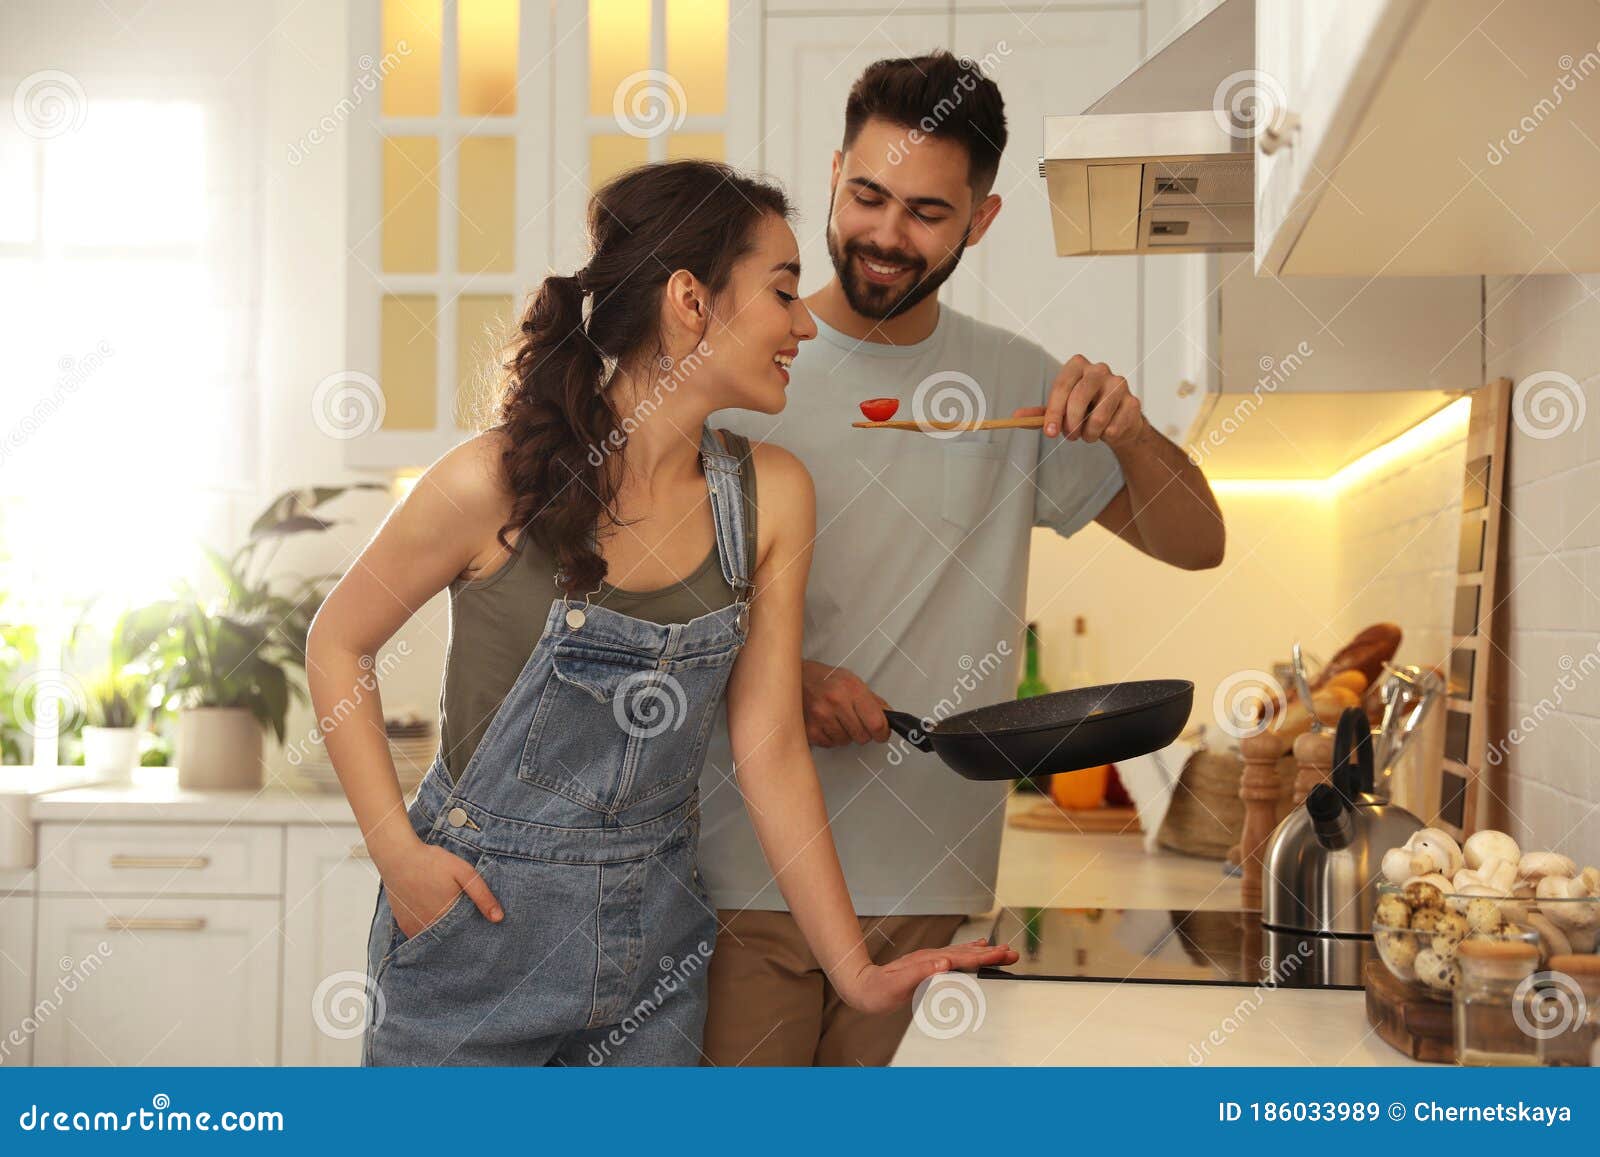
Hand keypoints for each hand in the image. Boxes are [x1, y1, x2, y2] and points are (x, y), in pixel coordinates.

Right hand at [381, 839, 501, 938]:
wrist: (398, 857)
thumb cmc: (431, 862)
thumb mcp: (463, 872)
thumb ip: (481, 895)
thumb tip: (498, 918)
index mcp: (447, 916)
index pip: (467, 936)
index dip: (475, 934)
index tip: (481, 931)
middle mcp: (429, 927)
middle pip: (451, 940)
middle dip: (461, 935)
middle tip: (464, 921)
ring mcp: (414, 928)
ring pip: (436, 940)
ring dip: (445, 934)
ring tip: (449, 918)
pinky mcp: (405, 926)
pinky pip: (421, 936)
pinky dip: (430, 931)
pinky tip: (435, 918)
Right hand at [801, 660, 890, 746]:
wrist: (794, 677)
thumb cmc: (824, 678)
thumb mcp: (852, 681)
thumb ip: (873, 700)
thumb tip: (888, 718)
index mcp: (851, 688)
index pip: (877, 723)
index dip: (882, 732)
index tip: (881, 733)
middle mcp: (835, 702)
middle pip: (863, 736)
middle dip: (862, 731)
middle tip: (854, 720)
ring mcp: (820, 716)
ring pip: (846, 741)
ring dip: (844, 734)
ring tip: (835, 718)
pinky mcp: (809, 729)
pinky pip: (830, 744)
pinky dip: (830, 737)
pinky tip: (825, 722)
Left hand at [836, 938, 1020, 1013]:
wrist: (862, 986)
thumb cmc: (879, 989)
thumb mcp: (897, 984)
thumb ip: (920, 972)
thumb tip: (944, 962)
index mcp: (929, 962)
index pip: (962, 959)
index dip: (984, 957)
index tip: (1003, 954)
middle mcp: (932, 958)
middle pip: (967, 954)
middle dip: (990, 953)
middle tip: (1013, 952)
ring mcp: (930, 960)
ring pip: (962, 954)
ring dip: (983, 952)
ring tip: (1001, 949)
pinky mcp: (928, 966)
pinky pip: (955, 958)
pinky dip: (968, 953)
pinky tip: (974, 951)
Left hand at [1018, 353, 1144, 446]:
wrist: (1117, 421)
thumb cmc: (1085, 411)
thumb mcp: (1060, 411)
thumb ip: (1040, 414)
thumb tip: (1015, 418)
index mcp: (1077, 365)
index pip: (1061, 386)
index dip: (1054, 412)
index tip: (1049, 433)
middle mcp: (1099, 369)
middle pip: (1079, 398)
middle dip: (1071, 424)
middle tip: (1070, 437)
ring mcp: (1119, 384)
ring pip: (1098, 417)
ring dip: (1089, 435)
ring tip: (1088, 435)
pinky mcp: (1133, 402)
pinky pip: (1114, 428)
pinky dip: (1106, 437)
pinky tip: (1107, 431)